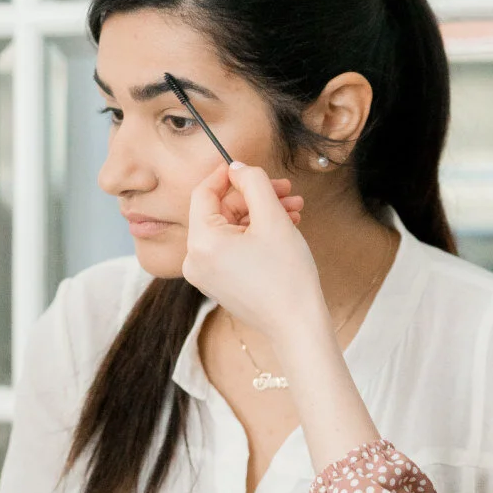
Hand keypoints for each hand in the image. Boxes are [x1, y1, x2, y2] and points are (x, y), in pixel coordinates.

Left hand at [183, 163, 326, 338]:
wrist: (297, 326)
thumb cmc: (286, 275)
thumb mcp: (272, 218)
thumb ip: (253, 183)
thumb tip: (237, 167)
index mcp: (201, 242)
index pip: (204, 193)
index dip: (228, 174)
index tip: (251, 166)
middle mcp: (194, 260)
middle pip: (220, 211)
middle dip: (254, 197)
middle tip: (286, 190)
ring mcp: (206, 274)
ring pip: (231, 228)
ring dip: (260, 215)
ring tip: (294, 210)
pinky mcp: (219, 283)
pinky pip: (232, 247)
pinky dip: (255, 235)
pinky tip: (284, 228)